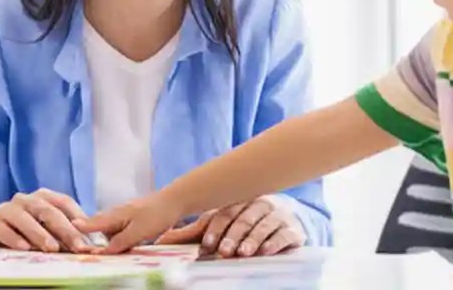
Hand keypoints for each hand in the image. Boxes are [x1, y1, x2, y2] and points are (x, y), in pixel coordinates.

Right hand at [0, 189, 93, 252]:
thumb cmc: (29, 234)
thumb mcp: (51, 232)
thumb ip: (68, 233)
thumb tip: (93, 244)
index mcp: (43, 197)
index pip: (64, 203)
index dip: (78, 219)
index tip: (89, 239)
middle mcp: (25, 199)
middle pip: (47, 210)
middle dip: (64, 229)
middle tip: (76, 247)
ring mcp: (7, 210)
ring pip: (24, 218)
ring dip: (40, 233)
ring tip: (52, 248)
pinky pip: (4, 229)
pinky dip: (15, 238)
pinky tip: (25, 248)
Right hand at [74, 190, 185, 253]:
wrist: (176, 201)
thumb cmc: (157, 214)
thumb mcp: (138, 231)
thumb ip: (121, 241)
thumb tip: (103, 252)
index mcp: (116, 215)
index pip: (93, 223)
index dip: (81, 228)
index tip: (68, 231)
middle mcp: (118, 214)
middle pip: (100, 226)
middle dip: (91, 235)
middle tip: (80, 244)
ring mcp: (127, 215)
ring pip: (111, 229)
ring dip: (107, 238)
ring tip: (100, 247)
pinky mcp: (135, 219)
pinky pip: (121, 229)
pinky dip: (118, 237)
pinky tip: (122, 243)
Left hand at [158, 196, 302, 257]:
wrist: (283, 222)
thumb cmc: (242, 225)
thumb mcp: (218, 227)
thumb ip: (191, 233)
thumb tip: (159, 240)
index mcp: (238, 201)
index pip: (225, 212)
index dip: (215, 228)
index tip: (207, 245)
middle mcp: (258, 204)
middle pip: (243, 218)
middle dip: (233, 235)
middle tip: (224, 251)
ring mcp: (277, 215)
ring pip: (263, 225)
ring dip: (252, 239)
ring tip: (243, 253)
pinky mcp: (293, 229)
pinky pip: (283, 234)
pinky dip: (274, 243)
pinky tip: (265, 252)